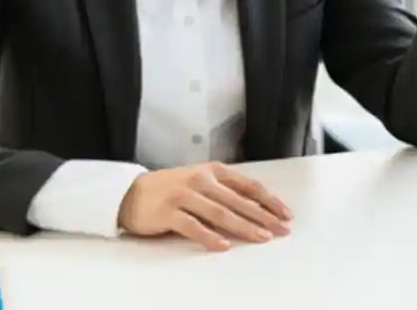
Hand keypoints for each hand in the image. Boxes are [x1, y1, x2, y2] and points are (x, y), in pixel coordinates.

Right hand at [117, 162, 292, 251]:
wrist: (131, 193)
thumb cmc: (170, 189)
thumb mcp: (200, 181)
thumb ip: (224, 191)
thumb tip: (256, 209)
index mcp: (212, 171)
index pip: (248, 186)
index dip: (268, 200)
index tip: (285, 214)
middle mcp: (200, 180)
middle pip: (238, 201)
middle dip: (263, 217)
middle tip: (281, 230)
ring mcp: (184, 195)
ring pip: (220, 213)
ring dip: (243, 227)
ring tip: (261, 238)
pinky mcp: (168, 212)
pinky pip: (193, 226)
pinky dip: (209, 237)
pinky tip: (223, 246)